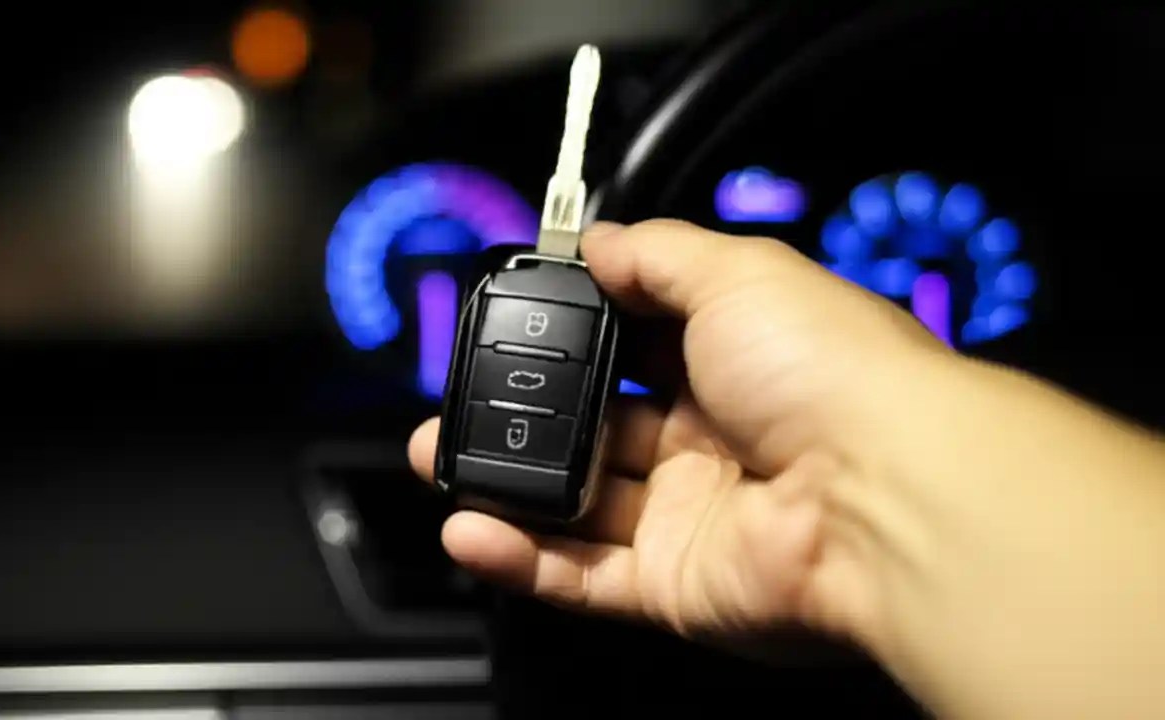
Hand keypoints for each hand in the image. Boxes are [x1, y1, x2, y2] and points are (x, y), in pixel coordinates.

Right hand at [409, 219, 947, 648]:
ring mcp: (690, 514)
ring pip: (575, 504)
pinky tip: (472, 529)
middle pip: (594, 428)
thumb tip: (597, 241)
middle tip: (461, 400)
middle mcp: (711, 439)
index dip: (574, 338)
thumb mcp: (736, 271)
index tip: (515, 329)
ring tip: (438, 457)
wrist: (885, 491)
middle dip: (523, 415)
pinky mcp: (676, 583)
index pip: (634, 346)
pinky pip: (582, 575)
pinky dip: (521, 557)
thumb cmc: (831, 370)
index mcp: (733, 362)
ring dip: (504, 483)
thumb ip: (655, 255)